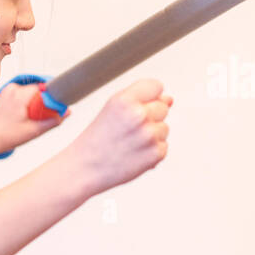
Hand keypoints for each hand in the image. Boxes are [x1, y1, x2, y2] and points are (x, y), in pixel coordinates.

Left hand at [0, 81, 70, 154]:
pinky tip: (24, 116)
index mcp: (20, 95)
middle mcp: (13, 89)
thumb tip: (66, 112)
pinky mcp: (5, 94)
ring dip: (35, 102)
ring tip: (32, 118)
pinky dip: (26, 103)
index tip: (57, 105)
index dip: (53, 96)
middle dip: (43, 101)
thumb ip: (53, 120)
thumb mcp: (34, 131)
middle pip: (38, 90)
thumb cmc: (6, 136)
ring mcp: (8, 90)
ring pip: (30, 92)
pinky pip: (22, 94)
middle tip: (43, 116)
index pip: (44, 87)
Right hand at [67, 78, 172, 194]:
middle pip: (163, 107)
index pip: (156, 86)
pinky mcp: (156, 153)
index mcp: (125, 100)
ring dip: (152, 135)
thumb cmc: (96, 139)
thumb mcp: (112, 109)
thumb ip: (141, 99)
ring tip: (130, 143)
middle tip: (129, 129)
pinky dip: (152, 152)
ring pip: (164, 128)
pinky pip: (163, 146)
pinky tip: (135, 154)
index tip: (140, 106)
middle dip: (151, 117)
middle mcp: (138, 115)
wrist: (85, 168)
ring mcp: (149, 135)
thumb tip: (169, 99)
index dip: (151, 96)